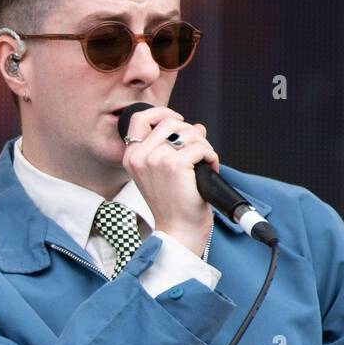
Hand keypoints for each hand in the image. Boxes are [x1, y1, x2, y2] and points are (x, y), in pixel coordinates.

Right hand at [121, 106, 219, 255]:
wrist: (178, 232)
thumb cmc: (173, 207)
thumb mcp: (162, 174)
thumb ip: (171, 147)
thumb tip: (196, 126)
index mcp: (132, 158)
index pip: (140, 118)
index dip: (162, 113)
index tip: (179, 120)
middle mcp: (140, 156)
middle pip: (171, 121)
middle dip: (190, 134)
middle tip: (197, 154)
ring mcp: (156, 159)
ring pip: (189, 131)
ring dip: (203, 146)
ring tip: (203, 165)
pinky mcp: (175, 164)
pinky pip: (202, 146)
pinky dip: (211, 157)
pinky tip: (209, 170)